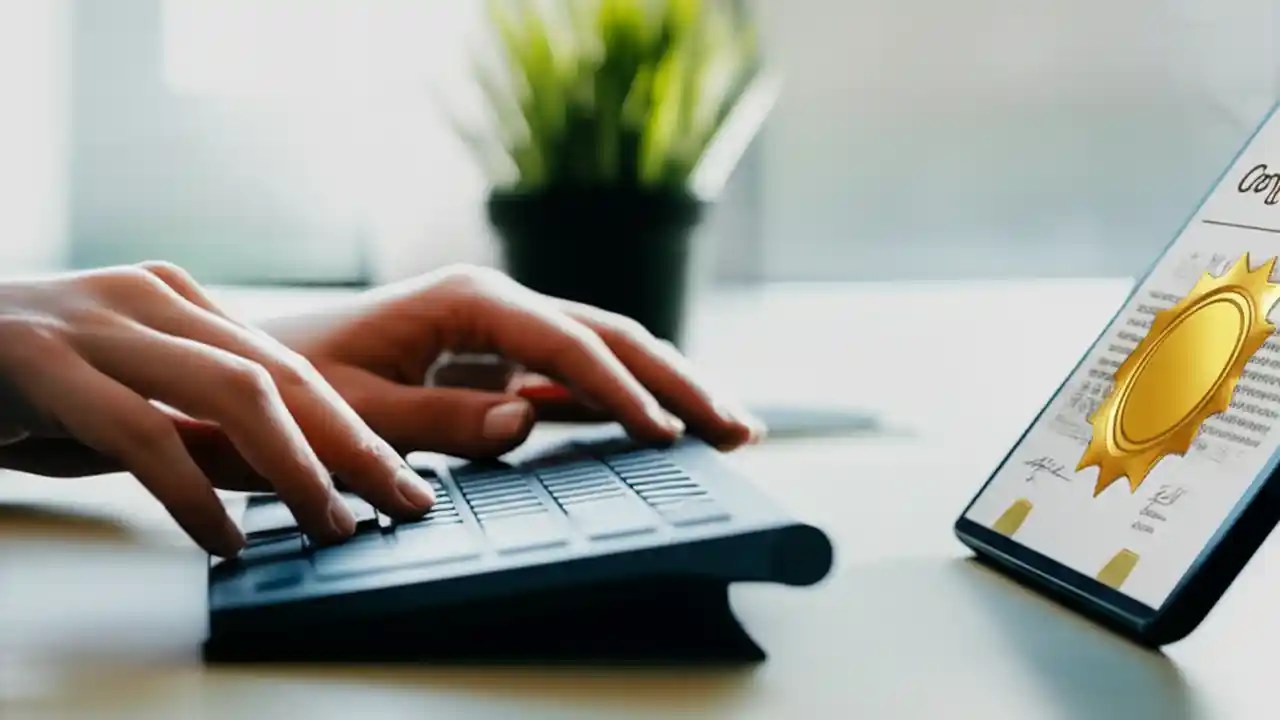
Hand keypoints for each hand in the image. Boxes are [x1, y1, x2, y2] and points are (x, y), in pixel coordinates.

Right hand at [0, 263, 435, 555]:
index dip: (356, 427)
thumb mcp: (127, 409)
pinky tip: (222, 537)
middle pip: (282, 373)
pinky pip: (138, 430)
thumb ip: (204, 436)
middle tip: (398, 502)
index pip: (293, 366)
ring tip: (330, 522)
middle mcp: (151, 298)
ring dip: (294, 465)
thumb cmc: (22, 387)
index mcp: (180, 302)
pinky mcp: (40, 359)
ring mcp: (96, 322)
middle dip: (350, 445)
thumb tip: (296, 479)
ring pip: (231, 388)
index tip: (403, 479)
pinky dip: (191, 490)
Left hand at [262, 265, 763, 458]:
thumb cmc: (293, 384)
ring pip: (606, 351)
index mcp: (467, 301)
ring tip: (730, 426)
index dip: (622, 390)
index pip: (567, 343)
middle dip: (676, 382)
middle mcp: (496, 304)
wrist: (252, 366)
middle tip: (738, 428)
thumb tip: (527, 420)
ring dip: (667, 388)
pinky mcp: (501, 360)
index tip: (668, 432)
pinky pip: (577, 378)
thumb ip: (439, 418)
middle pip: (609, 336)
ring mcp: (504, 330)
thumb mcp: (353, 408)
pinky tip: (662, 425)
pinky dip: (624, 401)